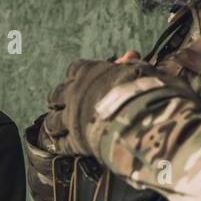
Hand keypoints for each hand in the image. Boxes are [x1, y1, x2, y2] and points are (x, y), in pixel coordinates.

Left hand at [42, 55, 159, 154]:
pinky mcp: (74, 141)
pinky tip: (60, 146)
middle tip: (56, 104)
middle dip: (57, 100)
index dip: (77, 76)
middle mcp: (74, 93)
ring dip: (54, 123)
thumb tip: (130, 54)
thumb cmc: (148, 90)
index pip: (74, 69)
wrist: (144, 118)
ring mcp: (71, 118)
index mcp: (88, 72)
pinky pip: (60, 144)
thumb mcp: (142, 70)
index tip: (78, 80)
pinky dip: (59, 144)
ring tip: (54, 128)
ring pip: (52, 121)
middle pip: (56, 95)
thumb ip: (132, 64)